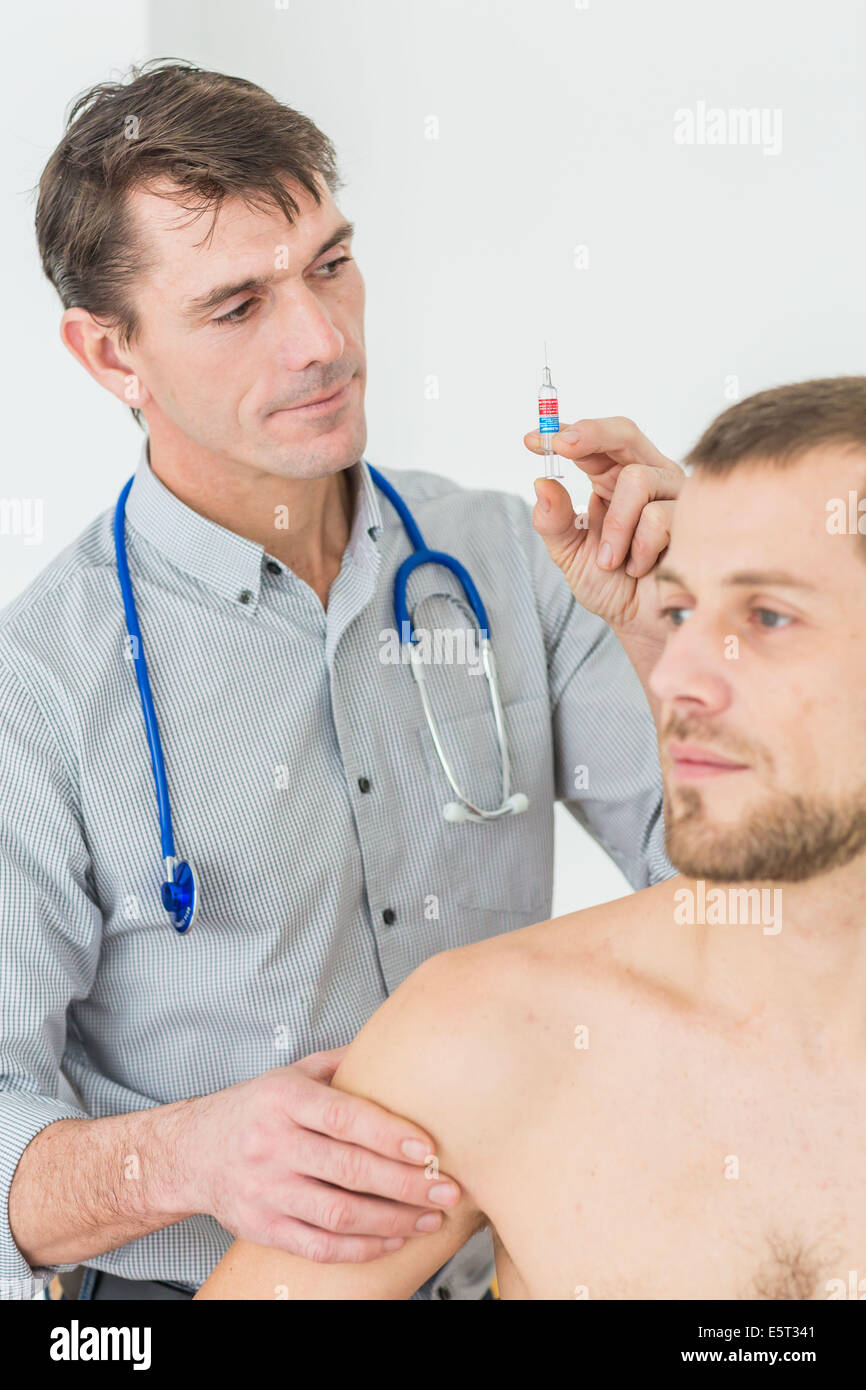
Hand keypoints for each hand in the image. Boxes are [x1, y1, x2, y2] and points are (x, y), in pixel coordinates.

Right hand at [174, 1048, 460, 1262]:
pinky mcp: (262, 1227)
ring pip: (338, 1214)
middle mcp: (271, 1144)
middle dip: (405, 1184)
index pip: (342, 1117)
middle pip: (348, 1170)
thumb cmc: (253, 1109)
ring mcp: (265, 1190)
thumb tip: (397, 1044)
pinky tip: (393, 1239)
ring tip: (431, 1217)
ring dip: (393, 1220)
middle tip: (447, 1189)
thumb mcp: (290, 1074)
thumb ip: (341, 1064)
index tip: (429, 1147)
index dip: (389, 1134)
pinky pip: (319, 1246)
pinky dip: (362, 1248)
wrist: (190, 1151)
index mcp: (282, 1099)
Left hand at [525, 416, 683, 631]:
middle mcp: (646, 477)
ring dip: (615, 527)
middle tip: (563, 446)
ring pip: (637, 479)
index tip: (532, 440)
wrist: (641, 622)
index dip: (564, 434)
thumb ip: (554, 521)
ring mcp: (673, 493)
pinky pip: (658, 516)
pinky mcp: (695, 515)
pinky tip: (641, 567)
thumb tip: (541, 484)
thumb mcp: (570, 553)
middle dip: (590, 435)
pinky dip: (639, 548)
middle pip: (623, 433)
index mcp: (612, 479)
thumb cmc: (612, 584)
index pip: (592, 444)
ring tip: (612, 560)